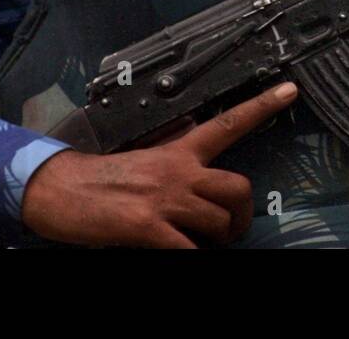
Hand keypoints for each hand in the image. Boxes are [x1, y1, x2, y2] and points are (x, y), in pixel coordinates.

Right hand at [21, 82, 297, 247]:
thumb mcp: (145, 153)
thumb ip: (175, 152)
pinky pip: (190, 250)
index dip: (262, 106)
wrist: (58, 190)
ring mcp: (166, 198)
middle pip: (238, 187)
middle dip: (242, 214)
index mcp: (178, 150)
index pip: (228, 123)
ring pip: (219, 221)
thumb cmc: (101, 176)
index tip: (290, 90)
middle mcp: (178, 170)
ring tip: (200, 244)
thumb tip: (198, 144)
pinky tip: (182, 254)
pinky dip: (193, 257)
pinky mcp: (149, 227)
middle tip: (230, 229)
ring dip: (217, 239)